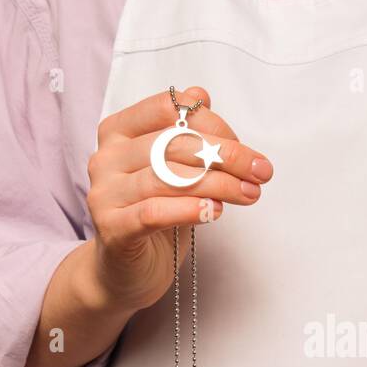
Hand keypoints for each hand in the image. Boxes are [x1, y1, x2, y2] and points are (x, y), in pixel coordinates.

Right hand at [86, 86, 272, 310]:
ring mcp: (105, 194)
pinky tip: (215, 212)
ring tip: (248, 194)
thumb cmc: (157, 215)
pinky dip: (189, 209)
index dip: (211, 123)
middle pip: (171, 144)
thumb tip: (200, 95)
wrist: (127, 271)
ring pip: (167, 178)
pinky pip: (154, 212)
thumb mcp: (174, 170)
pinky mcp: (112, 229)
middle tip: (261, 171)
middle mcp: (106, 158)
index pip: (166, 109)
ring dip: (218, 184)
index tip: (243, 148)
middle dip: (226, 155)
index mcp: (119, 132)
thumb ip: (185, 134)